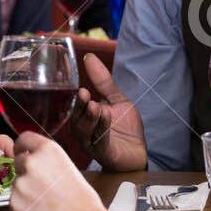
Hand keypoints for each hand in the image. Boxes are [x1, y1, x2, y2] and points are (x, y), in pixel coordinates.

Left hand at [10, 132, 110, 210]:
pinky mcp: (13, 201)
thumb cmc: (84, 202)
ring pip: (17, 183)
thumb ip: (49, 162)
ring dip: (25, 191)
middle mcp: (31, 161)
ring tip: (45, 204)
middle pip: (18, 161)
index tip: (23, 153)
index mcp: (48, 149)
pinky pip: (14, 200)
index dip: (23, 148)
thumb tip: (38, 162)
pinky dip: (23, 207)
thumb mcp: (68, 168)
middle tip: (40, 187)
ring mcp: (20, 181)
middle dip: (25, 172)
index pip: (24, 139)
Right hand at [70, 53, 146, 170]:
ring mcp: (90, 143)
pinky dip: (102, 128)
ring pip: (85, 130)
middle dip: (79, 106)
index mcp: (82, 117)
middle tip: (83, 93)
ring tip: (95, 105)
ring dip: (89, 117)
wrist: (137, 152)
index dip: (72, 96)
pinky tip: (106, 115)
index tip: (74, 84)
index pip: (73, 105)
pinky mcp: (103, 153)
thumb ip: (103, 81)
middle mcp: (82, 130)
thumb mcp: (116, 99)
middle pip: (76, 118)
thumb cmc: (124, 127)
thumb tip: (89, 57)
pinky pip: (100, 140)